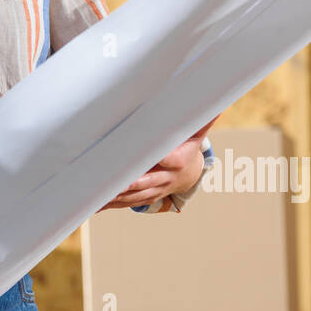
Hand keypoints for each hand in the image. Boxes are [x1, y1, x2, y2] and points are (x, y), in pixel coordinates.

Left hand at [98, 114, 219, 210]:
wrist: (188, 174)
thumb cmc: (187, 147)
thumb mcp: (195, 133)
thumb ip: (200, 120)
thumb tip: (216, 105)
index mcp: (178, 161)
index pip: (167, 159)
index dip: (159, 159)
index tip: (147, 156)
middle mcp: (166, 178)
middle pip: (148, 182)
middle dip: (133, 183)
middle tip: (117, 182)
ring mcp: (155, 190)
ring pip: (135, 195)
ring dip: (118, 196)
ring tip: (101, 195)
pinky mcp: (144, 196)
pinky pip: (127, 202)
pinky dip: (111, 204)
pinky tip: (95, 205)